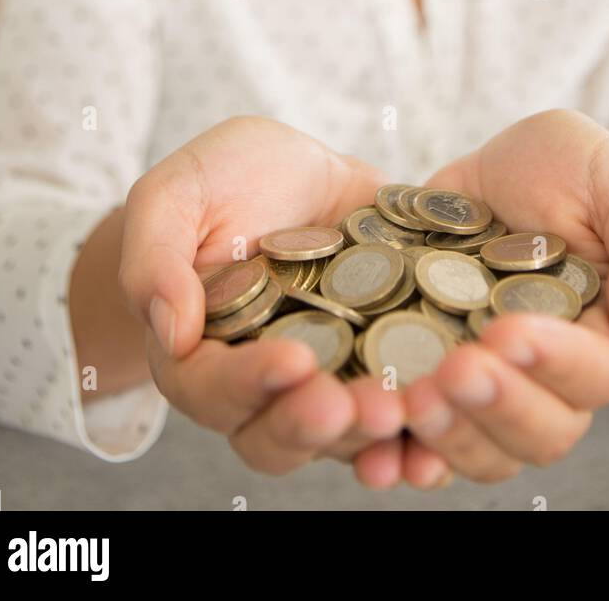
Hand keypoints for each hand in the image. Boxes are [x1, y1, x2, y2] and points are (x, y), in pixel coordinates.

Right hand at [119, 115, 451, 487]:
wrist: (294, 173)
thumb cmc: (220, 179)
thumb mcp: (175, 193)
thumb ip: (156, 256)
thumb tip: (169, 332)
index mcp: (198, 354)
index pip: (212, 389)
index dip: (249, 385)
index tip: (291, 361)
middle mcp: (262, 387)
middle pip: (279, 434)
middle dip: (319, 425)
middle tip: (361, 405)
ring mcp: (325, 383)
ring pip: (345, 435)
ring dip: (376, 434)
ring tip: (409, 410)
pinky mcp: (380, 366)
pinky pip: (402, 415)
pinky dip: (425, 430)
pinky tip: (453, 418)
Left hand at [400, 108, 608, 482]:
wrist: (511, 170)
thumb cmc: (582, 173)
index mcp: (607, 337)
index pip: (596, 373)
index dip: (554, 361)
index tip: (509, 329)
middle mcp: (550, 377)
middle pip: (539, 433)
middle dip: (495, 408)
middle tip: (453, 371)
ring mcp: (492, 383)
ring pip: (482, 449)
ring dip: (448, 436)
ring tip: (409, 399)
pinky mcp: (434, 372)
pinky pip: (421, 436)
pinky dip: (398, 450)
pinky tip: (375, 440)